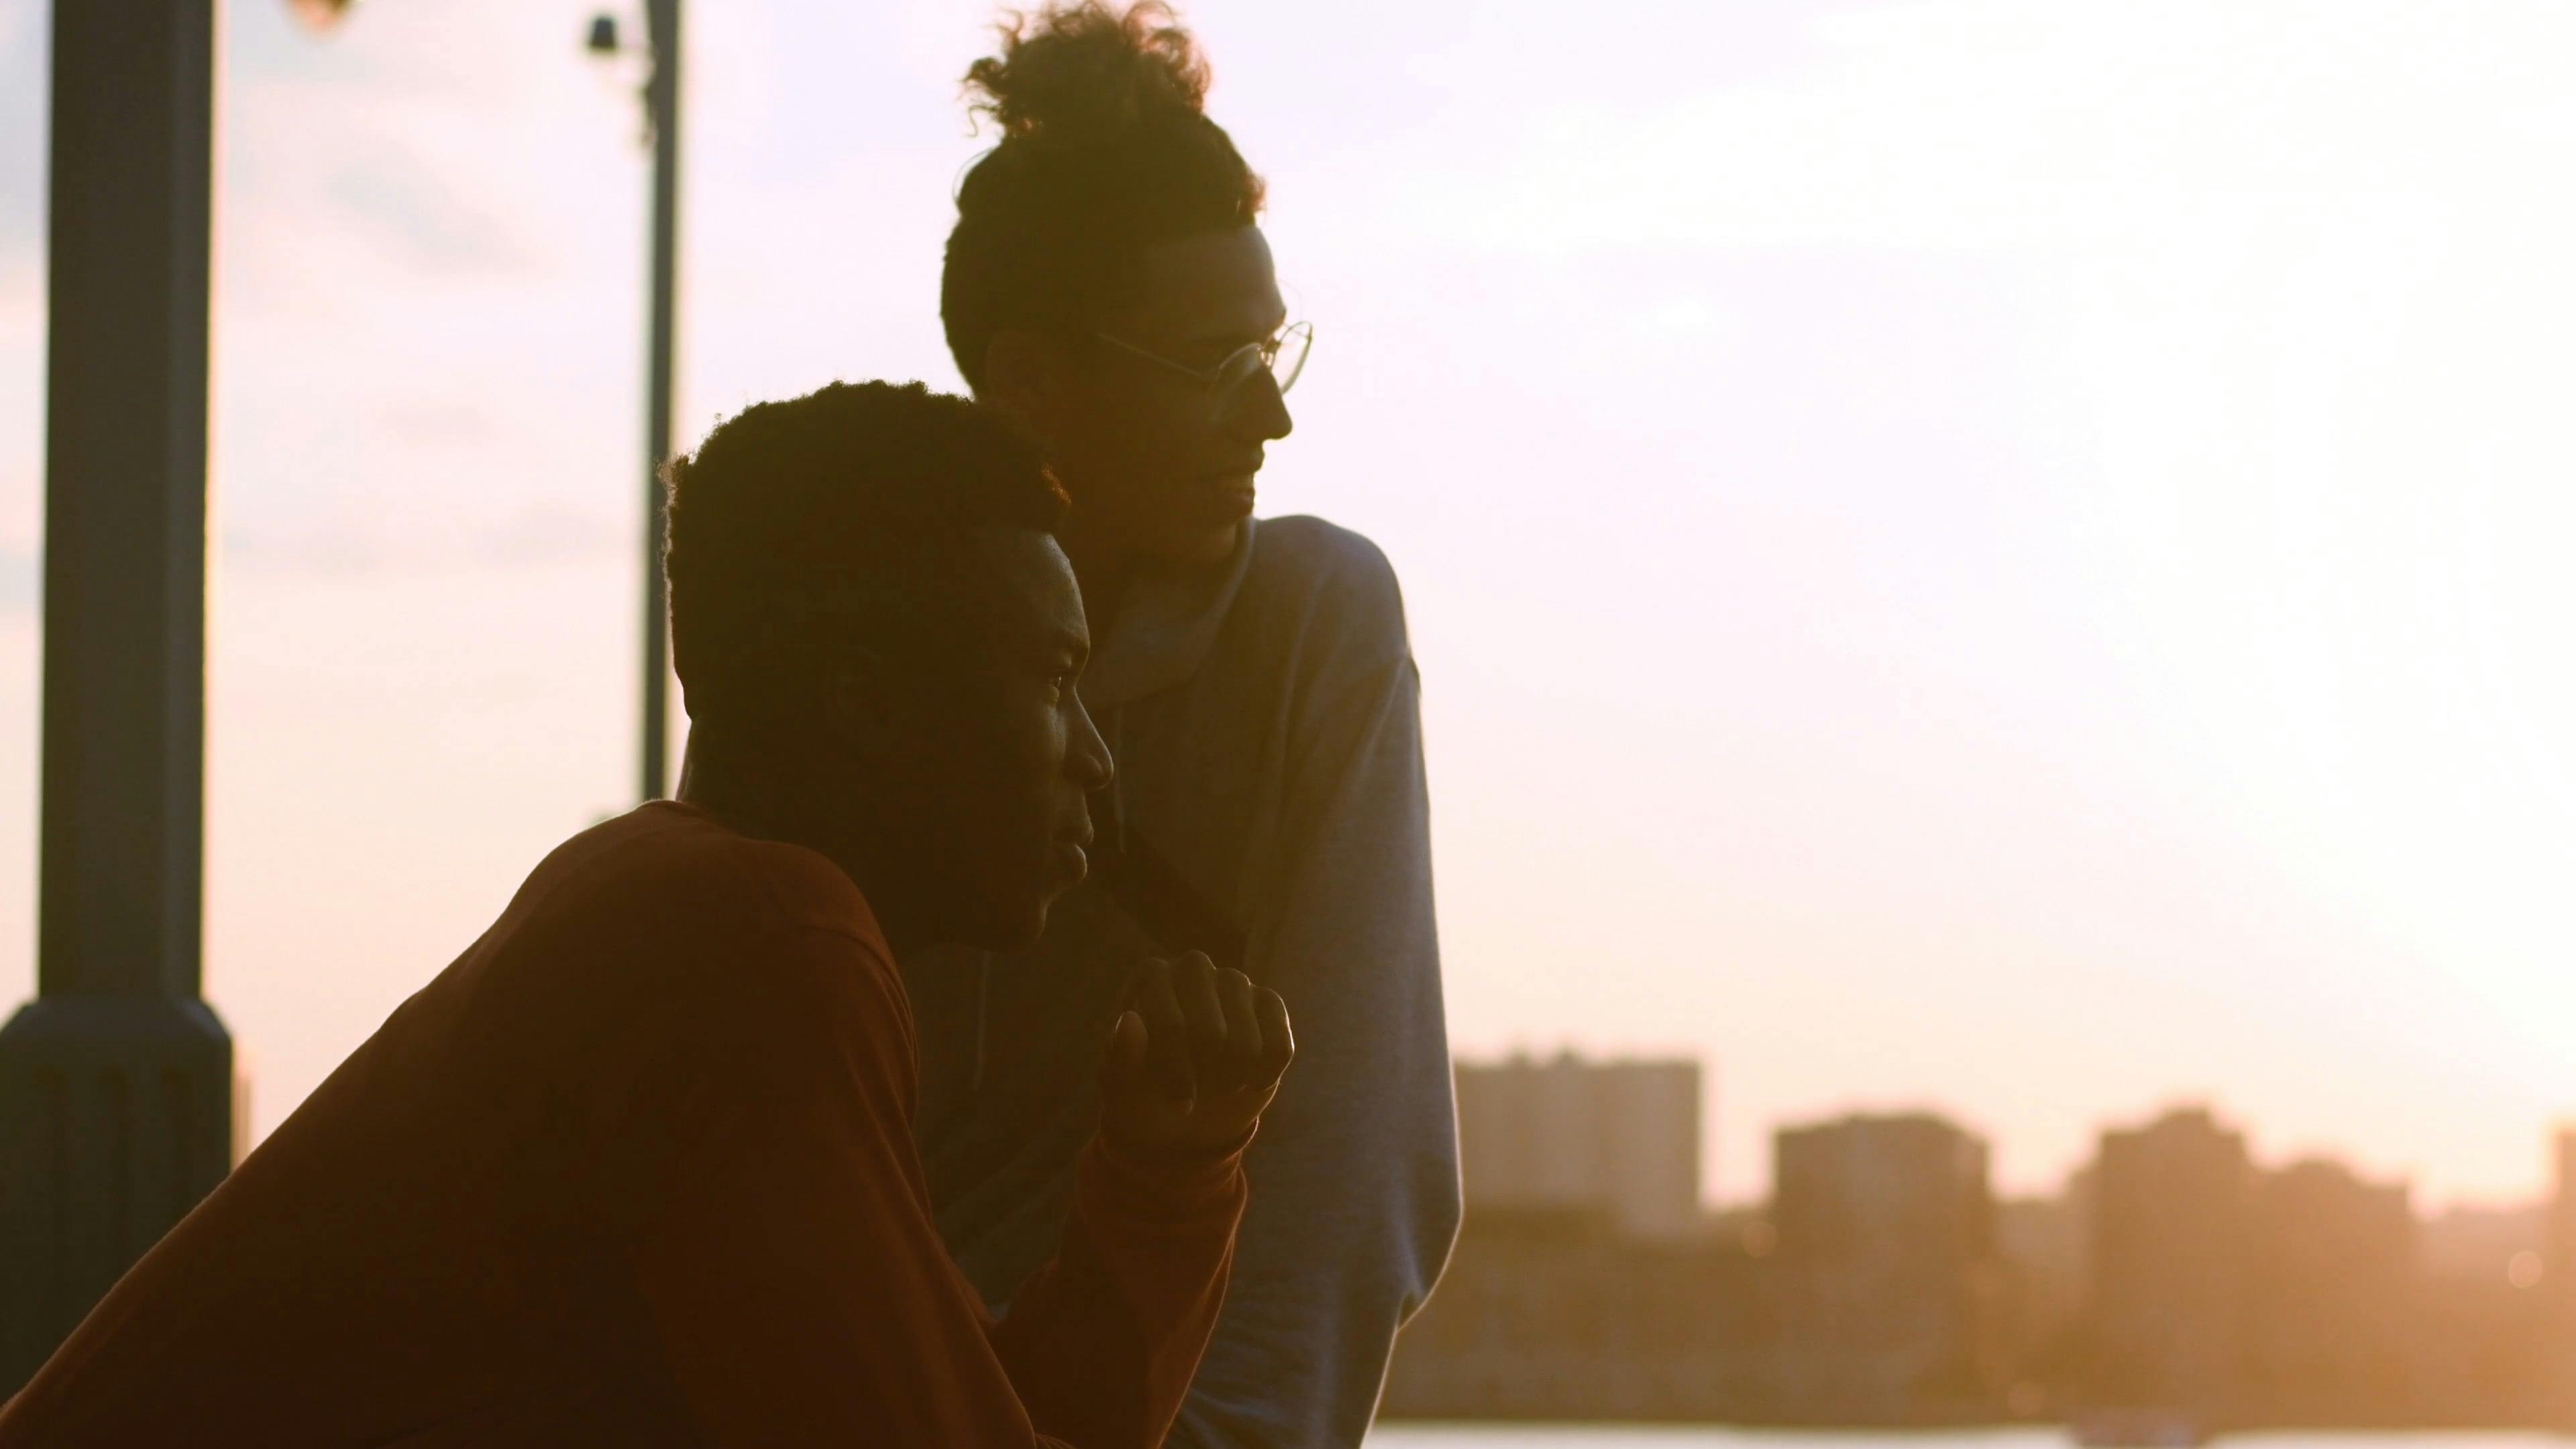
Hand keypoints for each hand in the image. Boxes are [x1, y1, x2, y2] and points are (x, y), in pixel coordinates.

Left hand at [1099, 953, 1294, 1158]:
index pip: (1170, 1026)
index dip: (1175, 1073)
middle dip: (1204, 1079)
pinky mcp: (1268, 1003)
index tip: (1175, 1101)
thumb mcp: (1120, 1085)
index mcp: (1150, 977)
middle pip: (1210, 1034)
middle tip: (1195, 1096)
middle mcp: (1193, 968)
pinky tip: (1248, 1082)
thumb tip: (1129, 1021)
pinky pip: (1279, 1047)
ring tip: (1217, 1087)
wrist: (1181, 1115)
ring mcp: (1234, 982)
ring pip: (1246, 1045)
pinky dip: (1263, 1077)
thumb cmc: (1141, 1093)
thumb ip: (1120, 1055)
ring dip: (1233, 1082)